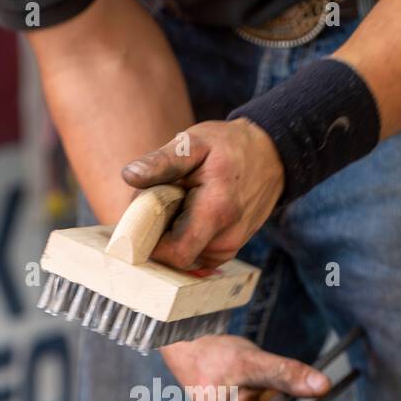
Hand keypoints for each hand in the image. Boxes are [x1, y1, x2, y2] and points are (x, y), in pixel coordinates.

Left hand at [122, 119, 282, 269]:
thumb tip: (129, 176)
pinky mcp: (226, 253)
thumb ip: (162, 162)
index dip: (150, 241)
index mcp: (216, 214)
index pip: (172, 254)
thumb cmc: (229, 146)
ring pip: (181, 257)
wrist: (271, 156)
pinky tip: (190, 212)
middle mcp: (225, 242)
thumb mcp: (194, 143)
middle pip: (172, 256)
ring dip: (170, 234)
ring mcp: (228, 250)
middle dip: (157, 233)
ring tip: (180, 201)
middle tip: (163, 198)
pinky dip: (183, 237)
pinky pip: (192, 254)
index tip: (144, 214)